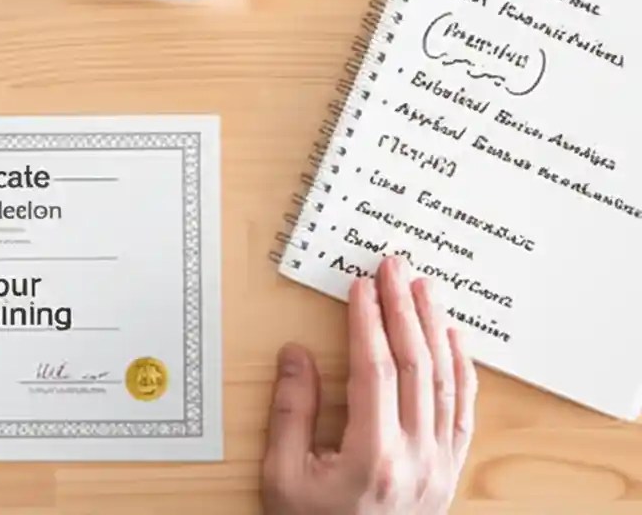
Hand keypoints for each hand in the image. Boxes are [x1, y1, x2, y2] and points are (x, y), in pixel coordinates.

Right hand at [262, 256, 477, 513]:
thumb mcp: (282, 477)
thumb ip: (290, 413)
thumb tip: (296, 354)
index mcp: (373, 458)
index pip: (376, 371)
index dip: (368, 323)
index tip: (361, 287)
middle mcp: (416, 459)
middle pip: (417, 367)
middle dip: (403, 310)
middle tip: (394, 268)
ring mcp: (439, 465)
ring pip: (446, 383)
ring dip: (434, 329)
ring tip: (424, 289)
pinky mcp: (448, 471)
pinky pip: (463, 411)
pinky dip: (462, 370)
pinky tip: (453, 339)